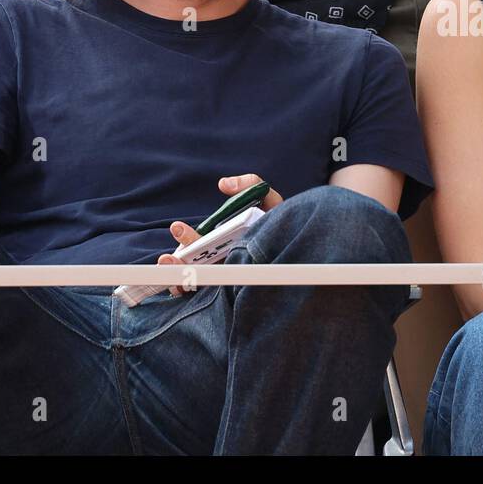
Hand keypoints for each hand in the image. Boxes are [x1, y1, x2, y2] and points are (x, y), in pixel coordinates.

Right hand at [157, 174, 283, 295]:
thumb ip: (250, 185)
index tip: (177, 228)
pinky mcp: (238, 294)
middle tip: (170, 256)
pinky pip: (213, 299)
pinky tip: (188, 289)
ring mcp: (229, 279)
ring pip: (196, 284)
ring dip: (180, 279)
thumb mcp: (270, 202)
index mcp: (225, 242)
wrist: (313, 248)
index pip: (199, 242)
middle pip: (193, 265)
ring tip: (174, 274)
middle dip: (176, 261)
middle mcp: (223, 262)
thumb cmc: (286, 226)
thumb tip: (223, 184)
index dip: (186, 237)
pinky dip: (196, 294)